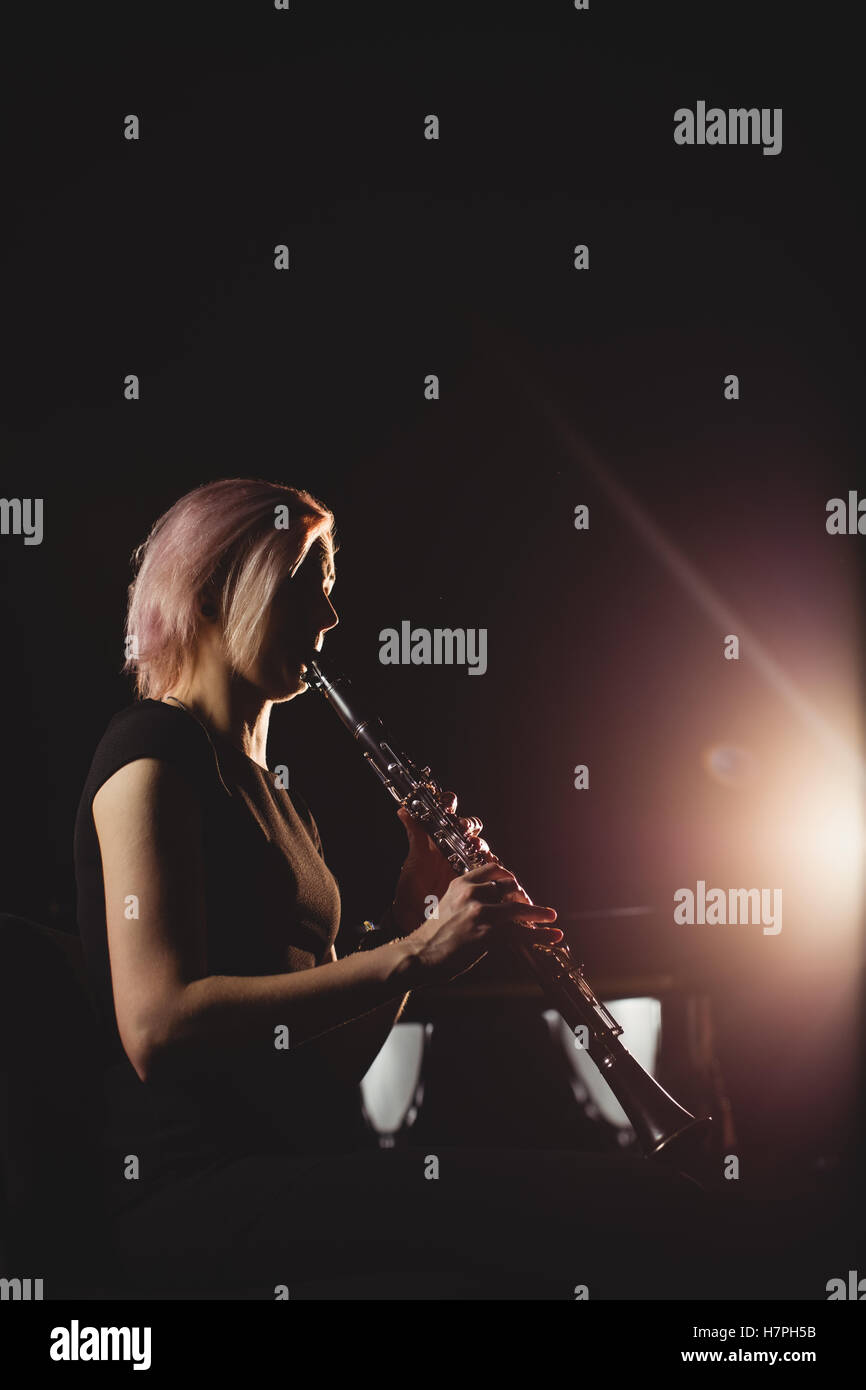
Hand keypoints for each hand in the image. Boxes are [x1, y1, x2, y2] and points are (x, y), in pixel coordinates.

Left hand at [390, 788, 488, 937]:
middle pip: (470, 827)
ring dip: (481, 845)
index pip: (448, 811)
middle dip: (469, 825)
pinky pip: (492, 870)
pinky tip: (491, 868)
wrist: (417, 914)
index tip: (448, 805)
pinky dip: (495, 867)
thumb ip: (414, 834)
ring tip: (476, 849)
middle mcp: (456, 845)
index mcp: (439, 835)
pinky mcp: (478, 878)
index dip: (450, 803)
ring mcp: (468, 860)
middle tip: (463, 829)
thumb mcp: (414, 859)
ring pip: (482, 846)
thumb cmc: (414, 884)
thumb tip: (403, 810)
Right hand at [400, 860, 561, 986]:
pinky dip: (540, 935)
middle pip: (510, 887)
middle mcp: (472, 894)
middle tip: (531, 908)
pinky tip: (551, 936)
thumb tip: (496, 903)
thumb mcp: (449, 905)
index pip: (494, 870)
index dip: (511, 879)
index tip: (517, 889)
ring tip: (551, 918)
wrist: (418, 955)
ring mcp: (481, 913)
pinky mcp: (488, 934)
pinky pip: (520, 933)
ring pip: (520, 908)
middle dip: (524, 897)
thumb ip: (470, 900)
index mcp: (461, 883)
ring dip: (539, 913)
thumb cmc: (433, 935)